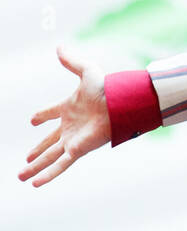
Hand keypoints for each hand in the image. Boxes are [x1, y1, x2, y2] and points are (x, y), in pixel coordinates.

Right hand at [19, 46, 110, 186]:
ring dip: (35, 167)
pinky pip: (60, 165)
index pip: (51, 113)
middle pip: (49, 142)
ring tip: (20, 177)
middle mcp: (70, 126)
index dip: (42, 116)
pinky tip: (36, 184)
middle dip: (37, 152)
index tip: (33, 120)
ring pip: (50, 157)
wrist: (121, 104)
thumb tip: (59, 46)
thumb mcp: (87, 72)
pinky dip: (48, 175)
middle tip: (26, 160)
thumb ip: (72, 62)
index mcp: (70, 108)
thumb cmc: (107, 88)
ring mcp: (73, 140)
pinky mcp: (77, 150)